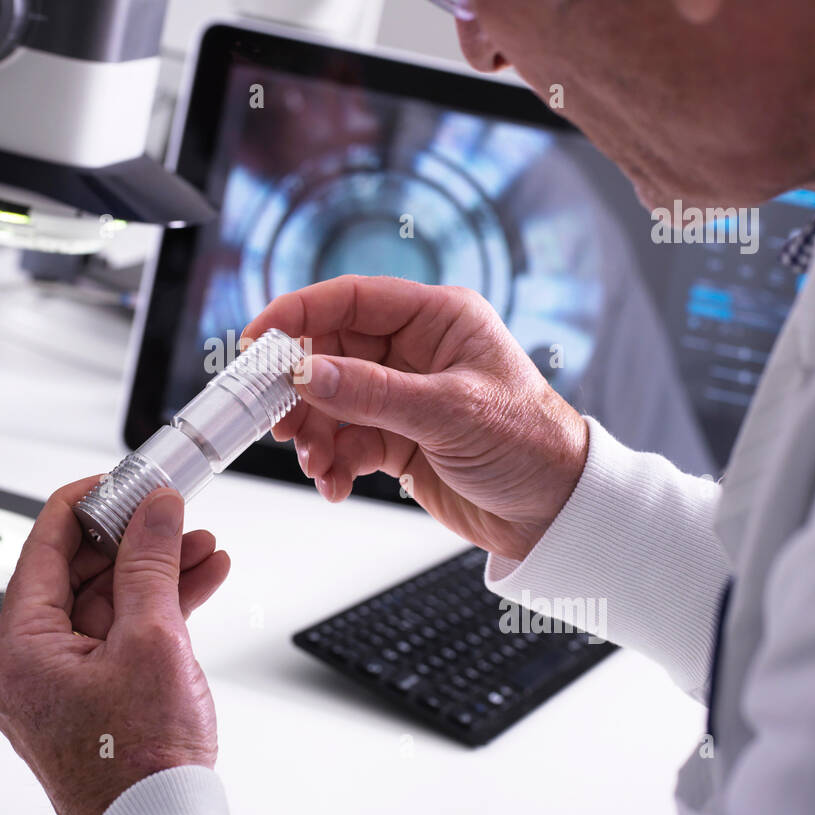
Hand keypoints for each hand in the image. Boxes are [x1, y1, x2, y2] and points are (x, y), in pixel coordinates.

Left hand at [0, 477, 230, 814]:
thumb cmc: (138, 762)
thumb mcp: (152, 640)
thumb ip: (151, 562)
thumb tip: (155, 509)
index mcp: (19, 645)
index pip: (46, 544)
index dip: (88, 502)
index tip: (123, 480)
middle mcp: (24, 663)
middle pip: (79, 572)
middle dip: (136, 541)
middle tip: (173, 513)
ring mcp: (54, 682)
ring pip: (104, 603)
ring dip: (154, 574)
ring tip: (202, 549)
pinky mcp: (84, 697)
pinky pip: (113, 636)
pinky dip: (153, 611)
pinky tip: (197, 584)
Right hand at [244, 275, 588, 561]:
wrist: (556, 514)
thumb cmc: (531, 446)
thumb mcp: (449, 414)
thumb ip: (372, 393)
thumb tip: (306, 373)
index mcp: (438, 318)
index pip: (351, 299)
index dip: (298, 314)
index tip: (258, 340)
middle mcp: (416, 350)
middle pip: (330, 352)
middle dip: (301, 389)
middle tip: (278, 419)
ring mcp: (403, 395)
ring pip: (330, 402)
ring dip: (314, 434)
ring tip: (316, 463)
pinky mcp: (396, 437)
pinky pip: (343, 441)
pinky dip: (331, 463)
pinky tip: (335, 484)